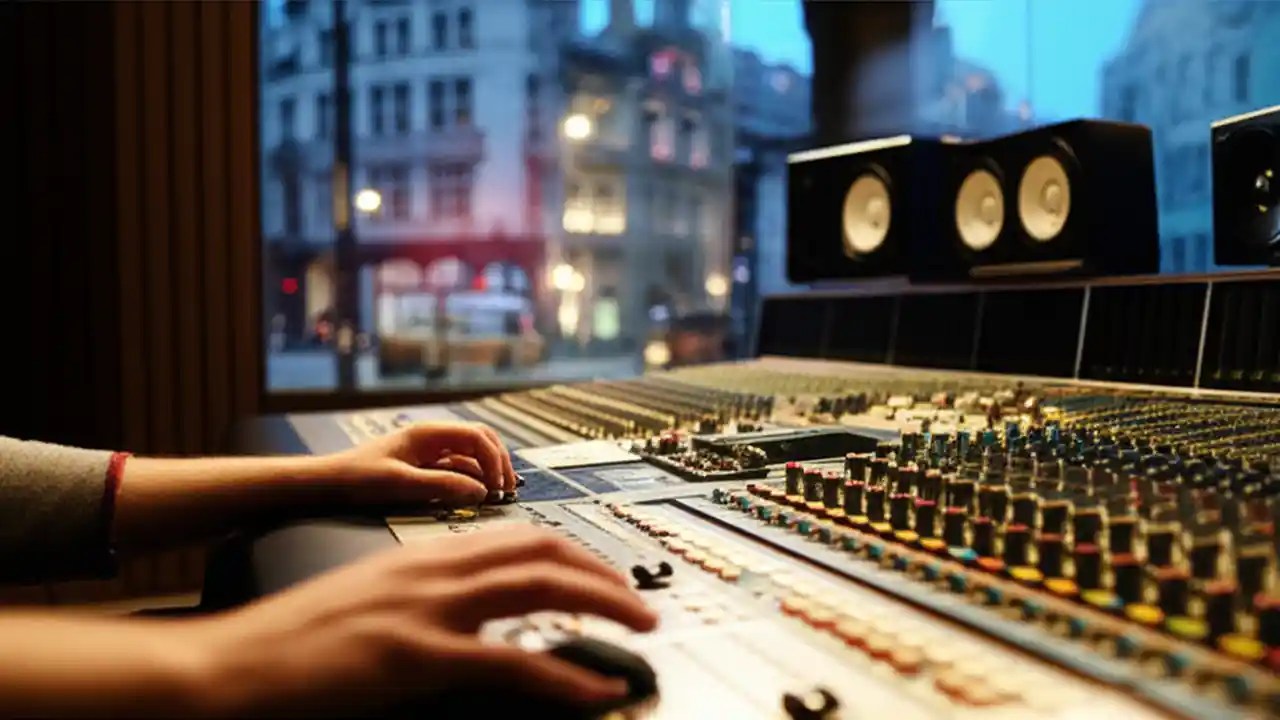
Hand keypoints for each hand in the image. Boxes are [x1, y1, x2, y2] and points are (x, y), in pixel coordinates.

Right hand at [185, 526, 657, 716]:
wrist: (230, 662)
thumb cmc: (293, 640)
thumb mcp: (369, 600)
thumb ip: (423, 597)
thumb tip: (471, 616)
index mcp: (421, 554)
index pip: (518, 535)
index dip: (573, 552)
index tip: (603, 573)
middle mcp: (431, 570)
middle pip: (542, 550)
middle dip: (603, 571)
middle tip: (639, 600)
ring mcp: (425, 611)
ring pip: (540, 589)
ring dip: (603, 605)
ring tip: (641, 628)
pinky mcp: (415, 658)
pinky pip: (510, 662)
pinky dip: (563, 675)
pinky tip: (593, 688)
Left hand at [327, 421, 517, 506]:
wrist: (327, 482)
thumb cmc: (357, 478)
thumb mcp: (401, 484)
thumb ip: (442, 485)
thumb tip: (479, 491)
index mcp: (428, 434)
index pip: (477, 437)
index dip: (494, 460)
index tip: (498, 487)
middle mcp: (432, 438)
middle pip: (481, 439)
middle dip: (499, 461)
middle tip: (507, 488)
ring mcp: (429, 450)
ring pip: (472, 453)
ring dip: (488, 470)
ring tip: (498, 493)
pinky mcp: (424, 465)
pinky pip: (457, 467)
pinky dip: (472, 478)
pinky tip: (477, 494)